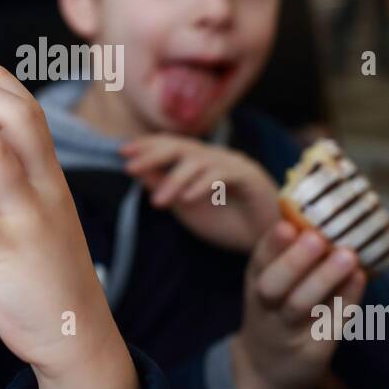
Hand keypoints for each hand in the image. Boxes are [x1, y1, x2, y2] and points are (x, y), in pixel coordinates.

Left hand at [120, 134, 280, 251]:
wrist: (266, 243)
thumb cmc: (229, 225)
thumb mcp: (187, 208)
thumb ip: (164, 187)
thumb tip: (136, 171)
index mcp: (201, 162)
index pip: (171, 146)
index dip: (147, 145)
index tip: (122, 152)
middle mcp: (217, 158)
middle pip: (181, 146)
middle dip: (153, 154)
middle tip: (129, 167)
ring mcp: (235, 164)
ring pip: (199, 162)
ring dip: (175, 181)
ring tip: (158, 203)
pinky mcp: (250, 177)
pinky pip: (223, 175)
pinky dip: (203, 185)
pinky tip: (187, 199)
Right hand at [229, 221, 365, 388]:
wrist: (266, 371)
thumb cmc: (274, 312)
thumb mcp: (269, 282)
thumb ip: (288, 253)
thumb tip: (323, 207)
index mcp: (256, 281)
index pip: (259, 260)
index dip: (273, 244)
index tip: (289, 225)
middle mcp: (267, 307)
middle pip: (272, 285)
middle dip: (294, 261)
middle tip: (318, 238)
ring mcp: (288, 331)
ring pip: (300, 305)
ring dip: (325, 279)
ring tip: (349, 256)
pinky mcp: (312, 350)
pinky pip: (330, 323)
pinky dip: (346, 300)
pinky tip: (361, 278)